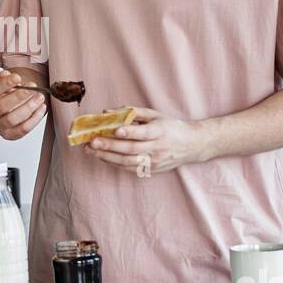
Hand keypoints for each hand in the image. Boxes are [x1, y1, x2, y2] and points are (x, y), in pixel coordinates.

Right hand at [0, 68, 46, 139]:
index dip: (4, 84)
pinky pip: (23, 129)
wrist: (13, 108)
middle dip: (19, 95)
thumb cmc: (8, 95)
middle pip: (1, 107)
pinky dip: (34, 118)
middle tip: (32, 86)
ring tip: (40, 96)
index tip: (17, 77)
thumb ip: (4, 79)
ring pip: (12, 119)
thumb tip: (5, 74)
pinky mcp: (10, 135)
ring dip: (28, 106)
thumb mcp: (5, 84)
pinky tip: (41, 107)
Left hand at [84, 107, 211, 174]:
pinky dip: (114, 163)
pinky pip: (129, 168)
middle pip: (131, 149)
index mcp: (160, 131)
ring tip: (91, 151)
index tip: (115, 130)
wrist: (191, 145)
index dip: (129, 132)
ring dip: (107, 156)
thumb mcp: (156, 115)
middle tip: (92, 142)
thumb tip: (107, 112)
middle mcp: (157, 148)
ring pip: (128, 161)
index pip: (143, 133)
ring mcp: (154, 161)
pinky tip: (102, 157)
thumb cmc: (170, 127)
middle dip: (110, 146)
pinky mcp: (151, 170)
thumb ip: (132, 112)